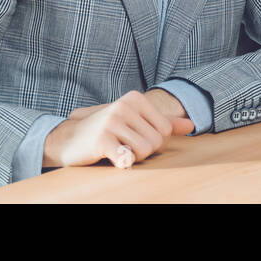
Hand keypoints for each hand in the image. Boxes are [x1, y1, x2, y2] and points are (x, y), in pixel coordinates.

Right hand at [43, 90, 193, 168]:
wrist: (68, 139)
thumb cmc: (106, 131)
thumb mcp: (135, 121)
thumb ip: (164, 122)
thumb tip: (191, 125)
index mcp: (134, 98)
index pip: (164, 130)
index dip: (152, 141)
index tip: (132, 136)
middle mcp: (124, 105)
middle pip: (156, 142)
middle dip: (142, 150)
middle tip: (122, 144)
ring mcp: (112, 121)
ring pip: (144, 151)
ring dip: (132, 157)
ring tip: (116, 149)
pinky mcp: (102, 139)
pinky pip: (127, 158)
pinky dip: (123, 162)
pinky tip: (112, 156)